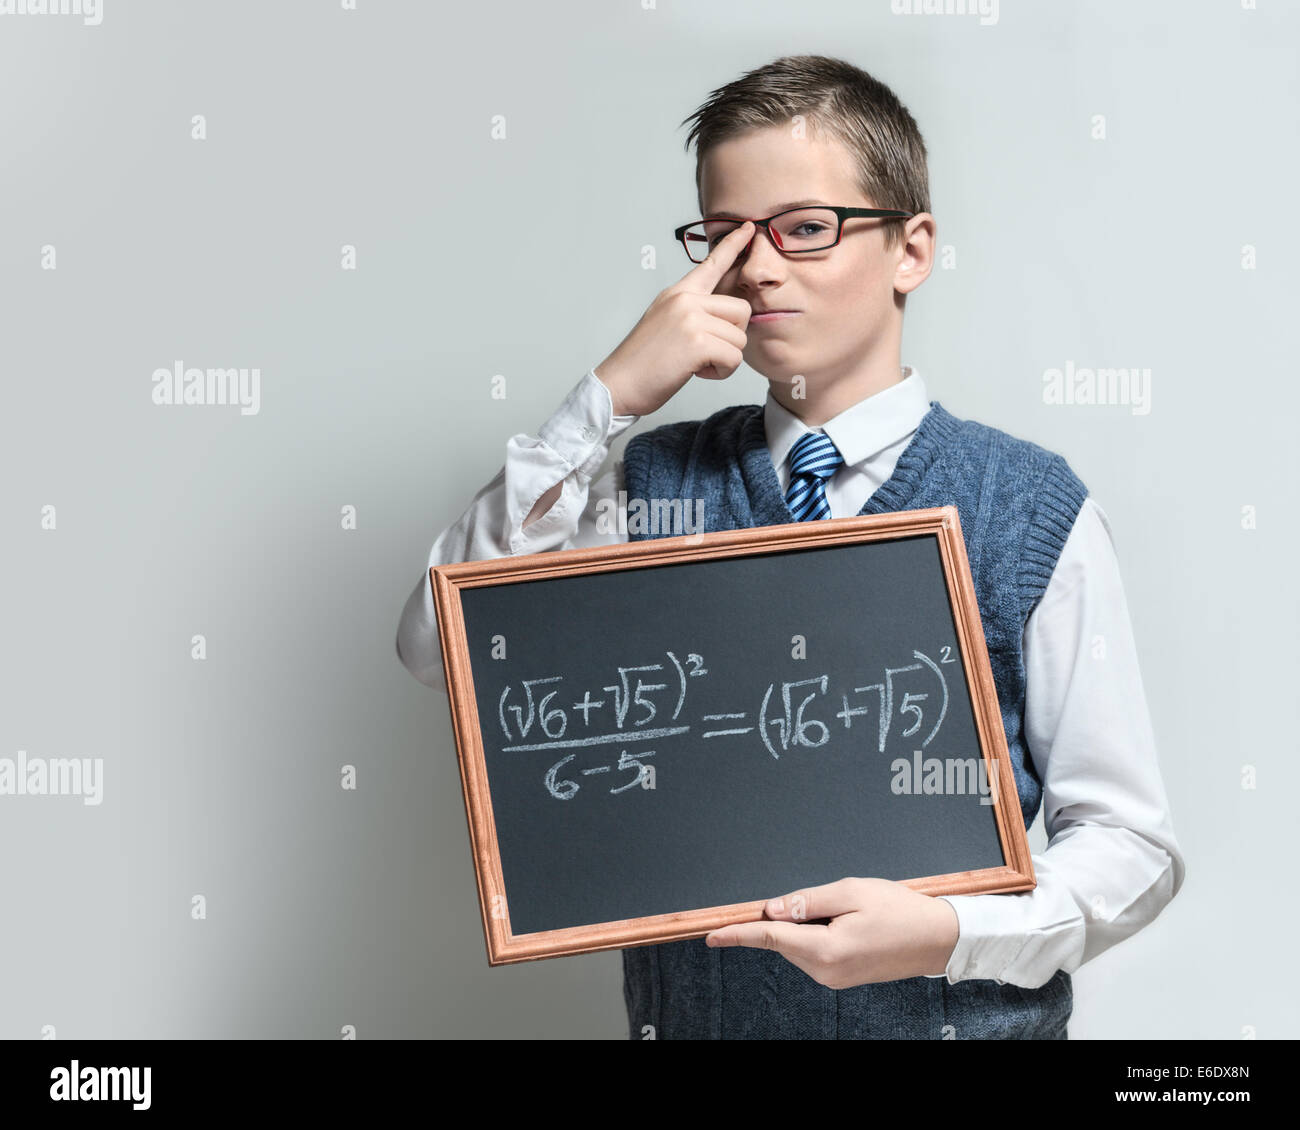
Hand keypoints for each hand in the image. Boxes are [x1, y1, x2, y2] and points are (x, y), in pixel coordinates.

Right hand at [594, 221, 754, 417]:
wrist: (618, 385)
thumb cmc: (641, 363)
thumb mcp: (664, 324)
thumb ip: (691, 313)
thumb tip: (722, 318)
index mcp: (677, 293)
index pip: (711, 264)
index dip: (734, 245)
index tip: (750, 228)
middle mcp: (686, 300)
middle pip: (742, 310)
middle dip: (733, 337)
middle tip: (706, 352)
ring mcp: (691, 318)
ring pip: (740, 338)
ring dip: (725, 359)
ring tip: (695, 364)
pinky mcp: (697, 342)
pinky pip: (734, 358)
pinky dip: (721, 372)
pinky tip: (697, 372)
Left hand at [704, 877, 959, 989]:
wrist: (938, 938)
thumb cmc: (900, 910)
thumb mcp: (851, 891)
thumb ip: (807, 901)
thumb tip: (772, 909)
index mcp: (825, 951)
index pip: (770, 938)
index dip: (739, 933)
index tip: (711, 934)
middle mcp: (825, 972)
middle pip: (784, 940)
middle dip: (787, 916)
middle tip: (828, 897)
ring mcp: (833, 978)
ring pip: (798, 944)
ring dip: (806, 923)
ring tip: (849, 909)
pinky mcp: (841, 977)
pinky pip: (813, 951)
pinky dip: (816, 933)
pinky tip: (846, 920)